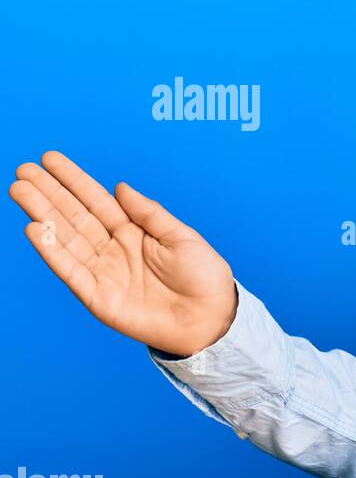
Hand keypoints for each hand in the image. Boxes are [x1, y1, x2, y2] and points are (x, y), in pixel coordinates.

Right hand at [10, 150, 236, 356]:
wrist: (212, 319)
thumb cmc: (203, 278)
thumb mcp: (181, 237)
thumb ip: (149, 213)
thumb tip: (119, 186)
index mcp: (133, 233)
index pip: (96, 201)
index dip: (73, 181)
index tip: (50, 159)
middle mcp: (113, 250)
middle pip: (74, 216)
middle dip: (49, 193)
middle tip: (23, 170)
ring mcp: (103, 273)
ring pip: (66, 238)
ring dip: (42, 215)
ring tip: (20, 190)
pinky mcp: (98, 298)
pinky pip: (70, 270)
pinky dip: (52, 251)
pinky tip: (35, 229)